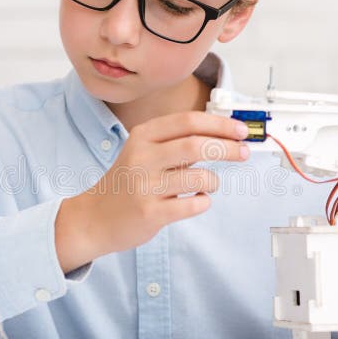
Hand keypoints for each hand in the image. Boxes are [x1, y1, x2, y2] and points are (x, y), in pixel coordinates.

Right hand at [55, 111, 249, 271]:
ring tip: (210, 183)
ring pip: (199, 176)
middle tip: (243, 153)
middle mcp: (142, 157)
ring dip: (214, 180)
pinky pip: (193, 204)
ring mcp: (145, 185)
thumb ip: (176, 142)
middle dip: (228, 148)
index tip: (240, 131)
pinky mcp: (150, 212)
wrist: (94, 217)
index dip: (220, 124)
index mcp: (143, 136)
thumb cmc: (127, 183)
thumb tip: (222, 135)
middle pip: (197, 144)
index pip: (188, 121)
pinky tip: (197, 199)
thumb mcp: (144, 151)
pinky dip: (203, 201)